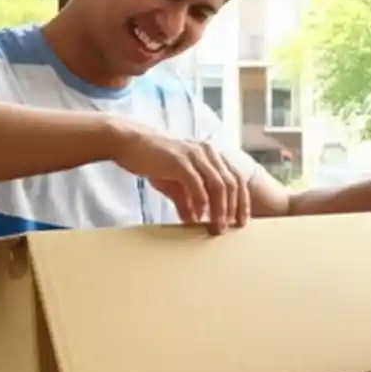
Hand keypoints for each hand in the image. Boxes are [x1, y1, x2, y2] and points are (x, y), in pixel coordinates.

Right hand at [110, 123, 248, 233]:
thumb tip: (193, 220)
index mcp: (211, 154)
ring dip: (220, 209)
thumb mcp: (174, 182)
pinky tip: (197, 217)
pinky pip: (197, 184)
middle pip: (232, 183)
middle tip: (229, 229)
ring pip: (218, 185)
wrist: (128, 142)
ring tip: (216, 227)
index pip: (236, 178)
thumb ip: (187, 199)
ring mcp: (194, 154)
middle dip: (233, 209)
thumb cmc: (152, 160)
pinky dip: (200, 203)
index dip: (242, 201)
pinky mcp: (179, 160)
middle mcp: (207, 152)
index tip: (242, 221)